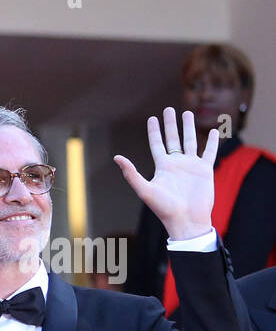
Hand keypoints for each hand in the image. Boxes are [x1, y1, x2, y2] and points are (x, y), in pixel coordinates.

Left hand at [114, 107, 217, 240]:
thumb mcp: (144, 189)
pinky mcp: (205, 170)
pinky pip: (210, 152)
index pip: (157, 144)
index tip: (152, 118)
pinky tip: (214, 131)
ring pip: (191, 141)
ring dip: (189, 128)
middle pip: (173, 139)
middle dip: (170, 124)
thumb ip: (131, 174)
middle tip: (168, 109)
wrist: (186, 220)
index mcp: (162, 167)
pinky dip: (213, 142)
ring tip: (188, 113)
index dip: (154, 131)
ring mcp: (191, 166)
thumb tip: (117, 157)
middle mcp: (176, 164)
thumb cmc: (164, 208)